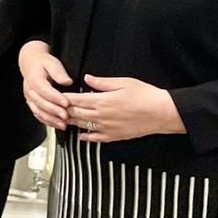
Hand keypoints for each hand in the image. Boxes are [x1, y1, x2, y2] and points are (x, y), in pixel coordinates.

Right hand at [19, 40, 73, 128]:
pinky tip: (57, 125)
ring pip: (39, 111)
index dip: (56, 98)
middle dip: (54, 111)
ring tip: (63, 124)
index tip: (66, 103)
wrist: (31, 64)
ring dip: (51, 119)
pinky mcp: (32, 104)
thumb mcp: (52, 63)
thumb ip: (59, 72)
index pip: (45, 90)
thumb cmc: (43, 64)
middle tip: (66, 116)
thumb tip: (67, 81)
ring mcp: (30, 99)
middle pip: (41, 103)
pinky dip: (47, 121)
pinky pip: (38, 115)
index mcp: (34, 79)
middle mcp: (30, 91)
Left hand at [66, 75, 183, 143]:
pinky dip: (86, 138)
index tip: (56, 95)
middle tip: (54, 108)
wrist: (162, 113)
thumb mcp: (124, 82)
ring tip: (62, 120)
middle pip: (75, 114)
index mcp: (102, 101)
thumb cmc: (146, 95)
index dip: (64, 97)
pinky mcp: (114, 136)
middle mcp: (101, 116)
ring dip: (71, 123)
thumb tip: (87, 78)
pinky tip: (81, 136)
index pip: (75, 100)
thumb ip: (102, 82)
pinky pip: (95, 139)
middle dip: (63, 111)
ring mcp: (107, 128)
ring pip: (82, 126)